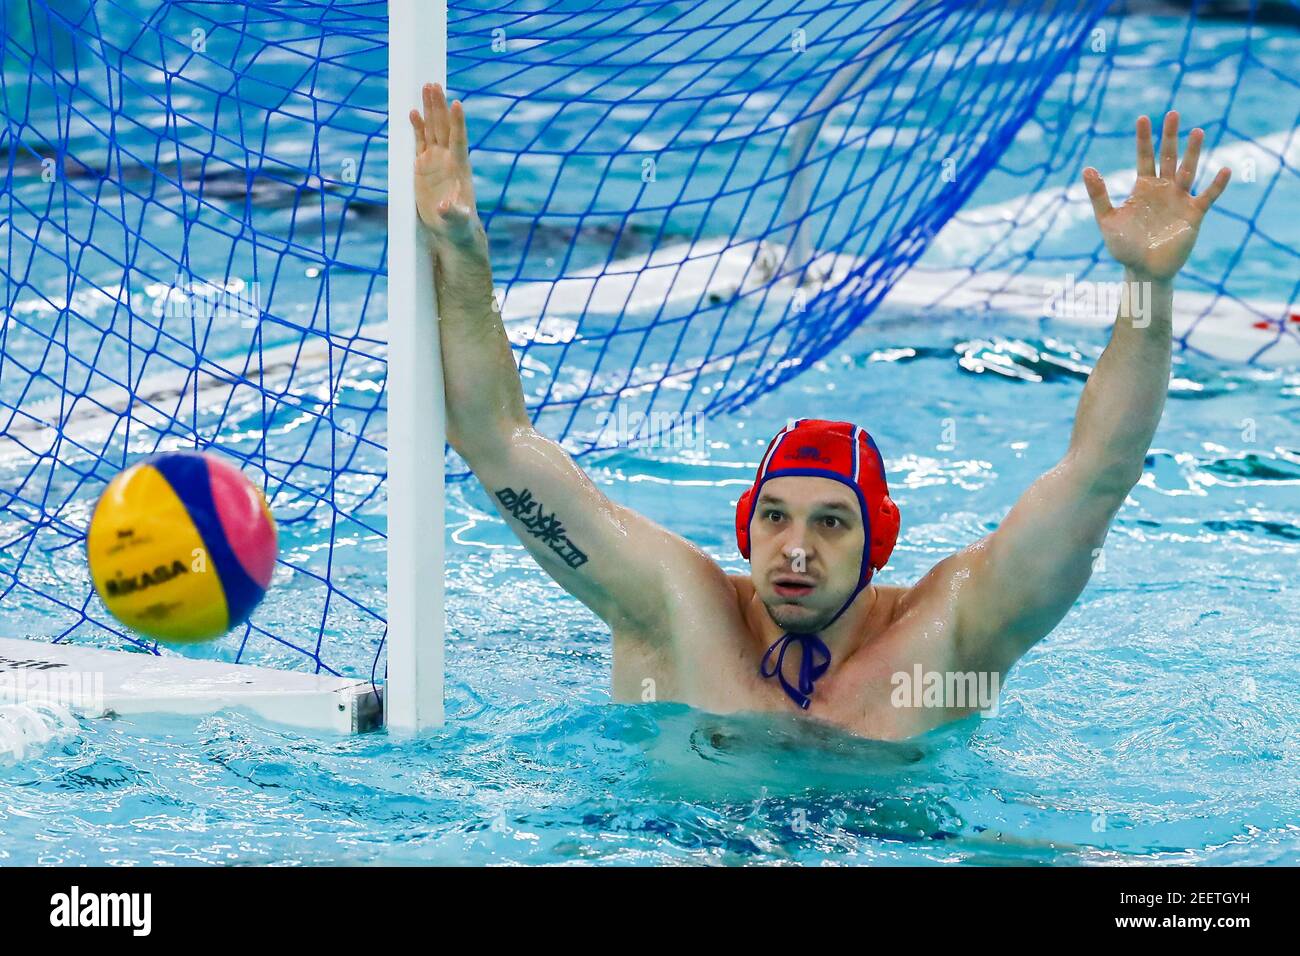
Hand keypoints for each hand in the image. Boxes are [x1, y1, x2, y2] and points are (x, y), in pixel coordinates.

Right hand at [409, 83, 482, 251]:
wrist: (451, 230)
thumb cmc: (459, 226)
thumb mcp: (457, 221)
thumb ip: (452, 213)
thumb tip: (445, 207)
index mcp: (459, 168)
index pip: (459, 140)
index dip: (458, 123)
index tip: (457, 104)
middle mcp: (448, 159)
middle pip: (443, 127)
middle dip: (439, 106)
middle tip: (433, 85)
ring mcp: (436, 160)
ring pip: (432, 129)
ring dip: (429, 109)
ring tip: (426, 87)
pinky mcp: (423, 166)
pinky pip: (420, 141)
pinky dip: (417, 127)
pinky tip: (413, 112)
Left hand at [1083, 111, 1229, 282]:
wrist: (1143, 270)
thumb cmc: (1124, 246)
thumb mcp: (1107, 219)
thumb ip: (1099, 195)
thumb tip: (1087, 168)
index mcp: (1143, 187)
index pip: (1144, 157)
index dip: (1144, 138)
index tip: (1143, 118)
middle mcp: (1163, 189)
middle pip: (1168, 157)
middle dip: (1170, 136)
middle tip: (1173, 113)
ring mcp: (1180, 199)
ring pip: (1188, 170)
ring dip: (1193, 152)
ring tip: (1197, 132)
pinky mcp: (1194, 214)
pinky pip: (1208, 196)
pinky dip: (1216, 185)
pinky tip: (1224, 170)